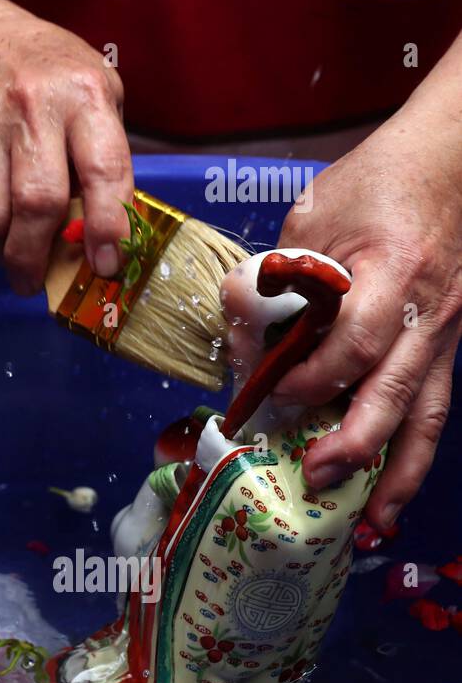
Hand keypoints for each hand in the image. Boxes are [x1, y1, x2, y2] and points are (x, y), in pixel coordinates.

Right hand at [0, 9, 131, 294]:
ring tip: (7, 259)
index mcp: (84, 94)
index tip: (105, 264)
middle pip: (35, 202)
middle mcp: (32, 104)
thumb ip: (105, 156)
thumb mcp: (99, 94)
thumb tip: (103, 237)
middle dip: (36, 256)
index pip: (103, 169)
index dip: (107, 225)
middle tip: (35, 282)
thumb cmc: (53, 78)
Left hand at [273, 111, 461, 529]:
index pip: (354, 343)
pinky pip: (431, 407)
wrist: (452, 158)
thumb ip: (273, 280)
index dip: (311, 376)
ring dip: (397, 473)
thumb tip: (241, 345)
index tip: (270, 391)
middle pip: (396, 395)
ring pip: (425, 416)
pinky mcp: (446, 345)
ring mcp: (446, 334)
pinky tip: (391, 484)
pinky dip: (411, 451)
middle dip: (354, 445)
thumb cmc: (376, 181)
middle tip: (313, 480)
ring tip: (370, 524)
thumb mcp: (310, 218)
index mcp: (393, 273)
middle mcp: (429, 313)